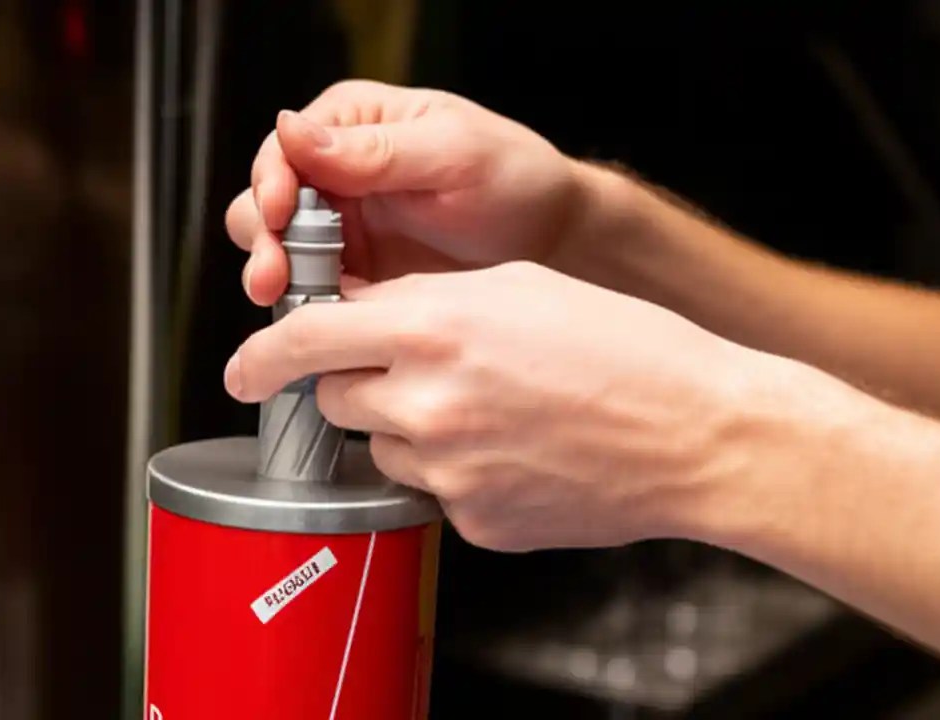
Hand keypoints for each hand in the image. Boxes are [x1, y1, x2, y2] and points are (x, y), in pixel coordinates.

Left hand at [223, 261, 754, 551]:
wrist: (697, 433)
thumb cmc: (625, 348)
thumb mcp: (517, 287)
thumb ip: (422, 300)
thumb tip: (362, 314)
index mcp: (433, 328)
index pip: (303, 338)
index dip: (260, 353)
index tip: (242, 368)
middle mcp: (428, 401)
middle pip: (337, 397)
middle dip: (361, 381)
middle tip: (422, 372)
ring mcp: (449, 470)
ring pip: (383, 447)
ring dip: (410, 428)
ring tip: (489, 412)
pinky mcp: (474, 520)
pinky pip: (432, 491)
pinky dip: (455, 471)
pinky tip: (514, 450)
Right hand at [224, 80, 594, 305]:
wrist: (554, 239)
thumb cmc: (514, 177)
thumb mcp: (451, 152)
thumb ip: (374, 151)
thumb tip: (295, 131)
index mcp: (352, 125)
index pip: (284, 149)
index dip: (272, 183)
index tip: (281, 213)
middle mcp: (336, 175)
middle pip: (265, 204)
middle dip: (264, 240)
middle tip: (275, 276)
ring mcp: (342, 229)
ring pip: (278, 251)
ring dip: (276, 277)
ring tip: (288, 300)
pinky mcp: (355, 275)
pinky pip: (312, 292)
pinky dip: (308, 308)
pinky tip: (321, 323)